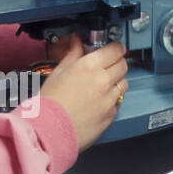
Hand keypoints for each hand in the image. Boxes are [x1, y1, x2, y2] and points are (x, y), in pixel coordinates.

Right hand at [38, 35, 128, 151]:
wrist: (48, 131)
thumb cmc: (50, 104)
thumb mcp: (58, 72)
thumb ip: (72, 54)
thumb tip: (78, 42)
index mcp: (89, 67)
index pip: (116, 49)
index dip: (116, 47)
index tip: (113, 49)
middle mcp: (103, 81)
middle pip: (123, 65)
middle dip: (117, 63)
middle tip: (106, 66)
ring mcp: (109, 99)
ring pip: (123, 84)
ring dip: (116, 82)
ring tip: (100, 86)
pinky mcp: (111, 115)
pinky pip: (119, 102)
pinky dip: (112, 99)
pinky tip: (98, 101)